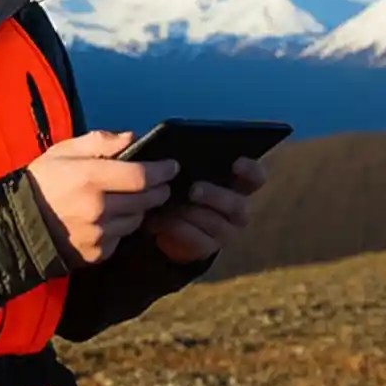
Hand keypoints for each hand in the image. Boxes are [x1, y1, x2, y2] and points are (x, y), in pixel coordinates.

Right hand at [26, 130, 178, 268]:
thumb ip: (100, 141)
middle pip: (146, 200)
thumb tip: (133, 137)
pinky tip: (110, 219)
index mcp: (89, 177)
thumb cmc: (42, 183)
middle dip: (158, 190)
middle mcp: (98, 208)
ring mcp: (98, 234)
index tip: (172, 166)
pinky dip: (121, 228)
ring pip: (137, 220)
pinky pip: (121, 238)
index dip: (162, 171)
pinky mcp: (97, 253)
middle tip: (160, 184)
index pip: (141, 175)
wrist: (18, 225)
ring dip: (139, 209)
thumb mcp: (64, 151)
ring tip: (130, 200)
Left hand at [144, 157, 267, 263]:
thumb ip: (152, 153)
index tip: (235, 162)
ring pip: (219, 225)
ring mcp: (224, 230)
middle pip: (238, 203)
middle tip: (193, 190)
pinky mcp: (208, 248)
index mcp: (233, 182)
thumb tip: (131, 137)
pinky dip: (181, 231)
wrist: (157, 223)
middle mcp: (235, 207)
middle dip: (216, 196)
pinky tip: (163, 223)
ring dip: (194, 215)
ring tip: (173, 207)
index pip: (255, 176)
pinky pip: (201, 242)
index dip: (250, 169)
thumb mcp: (162, 168)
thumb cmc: (168, 186)